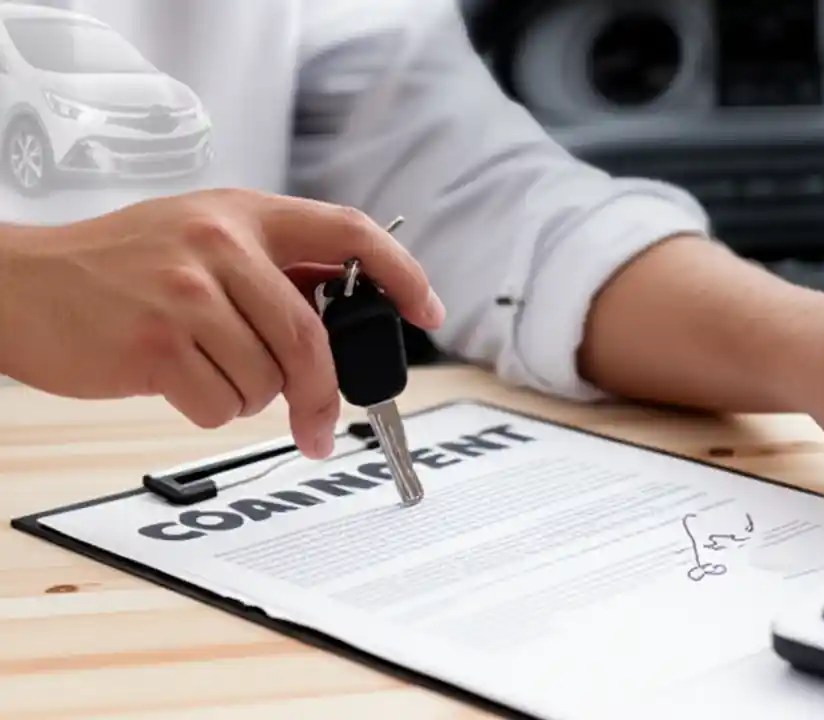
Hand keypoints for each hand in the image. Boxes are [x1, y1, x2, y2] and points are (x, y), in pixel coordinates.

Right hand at [0, 189, 443, 457]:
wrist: (20, 284)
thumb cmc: (117, 266)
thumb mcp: (200, 234)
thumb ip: (272, 263)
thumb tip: (350, 304)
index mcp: (243, 214)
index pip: (350, 231)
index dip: (402, 274)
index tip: (427, 312)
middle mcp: (220, 244)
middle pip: (311, 337)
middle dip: (325, 395)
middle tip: (323, 429)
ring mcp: (185, 293)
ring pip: (268, 379)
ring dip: (251, 396)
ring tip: (204, 368)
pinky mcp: (155, 345)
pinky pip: (224, 406)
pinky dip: (211, 410)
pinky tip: (177, 381)